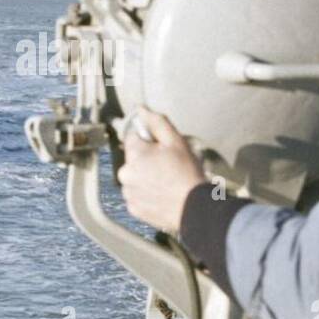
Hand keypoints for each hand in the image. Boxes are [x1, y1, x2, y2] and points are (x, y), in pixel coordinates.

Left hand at [118, 107, 205, 234]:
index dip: (149, 141)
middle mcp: (125, 174)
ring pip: (134, 177)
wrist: (194, 209)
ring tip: (167, 183)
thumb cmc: (187, 173)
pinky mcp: (133, 208)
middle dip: (147, 159)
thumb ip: (157, 122)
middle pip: (133, 158)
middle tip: (168, 167)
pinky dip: (146, 194)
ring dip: (146, 177)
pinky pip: (137, 195)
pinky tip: (162, 195)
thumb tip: (141, 109)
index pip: (133, 137)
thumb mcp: (176, 141)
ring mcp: (128, 193)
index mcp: (134, 155)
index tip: (163, 149)